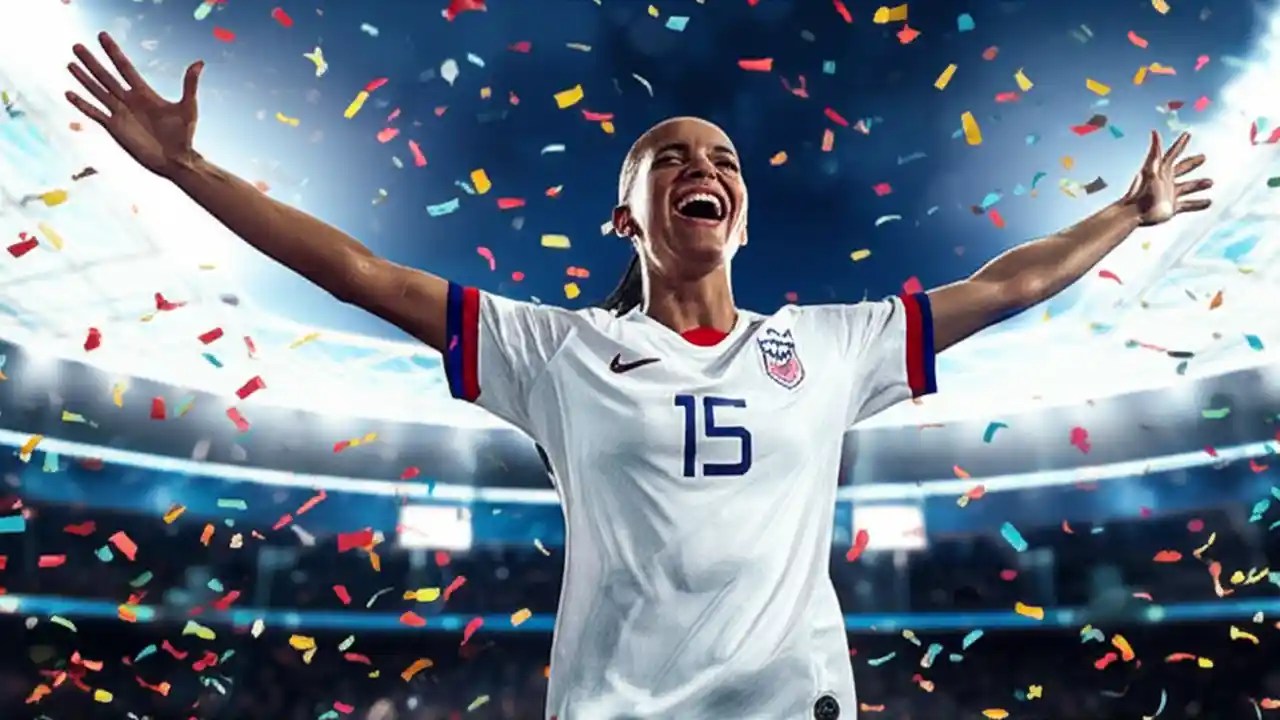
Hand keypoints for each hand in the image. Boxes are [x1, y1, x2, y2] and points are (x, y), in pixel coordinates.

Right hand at [65, 32, 204, 177]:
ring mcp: (120, 113)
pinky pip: (94, 113)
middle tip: (77, 46)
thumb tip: (200, 62)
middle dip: (92, 62)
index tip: (102, 36)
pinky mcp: (114, 127)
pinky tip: (69, 93)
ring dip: (84, 78)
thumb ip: (189, 84)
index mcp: (145, 93)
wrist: (175, 160)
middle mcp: (129, 100)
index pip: (125, 67)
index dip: (114, 52)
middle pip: (106, 76)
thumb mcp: (188, 107)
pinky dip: (82, 104)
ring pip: (97, 91)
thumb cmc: (184, 135)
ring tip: (70, 64)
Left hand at [1121, 130, 1212, 226]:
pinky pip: (1187, 204)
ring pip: (1187, 187)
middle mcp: (1166, 181)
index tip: (1187, 134)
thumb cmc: (1141, 192)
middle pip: (1182, 169)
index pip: (1172, 154)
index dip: (1180, 144)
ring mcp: (1169, 194)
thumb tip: (1154, 132)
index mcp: (1161, 171)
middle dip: (1192, 163)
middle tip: (1203, 157)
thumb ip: (1155, 152)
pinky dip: (1197, 204)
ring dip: (1198, 185)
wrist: (1134, 213)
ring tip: (1210, 182)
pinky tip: (1208, 203)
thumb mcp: (1150, 170)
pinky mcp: (1171, 207)